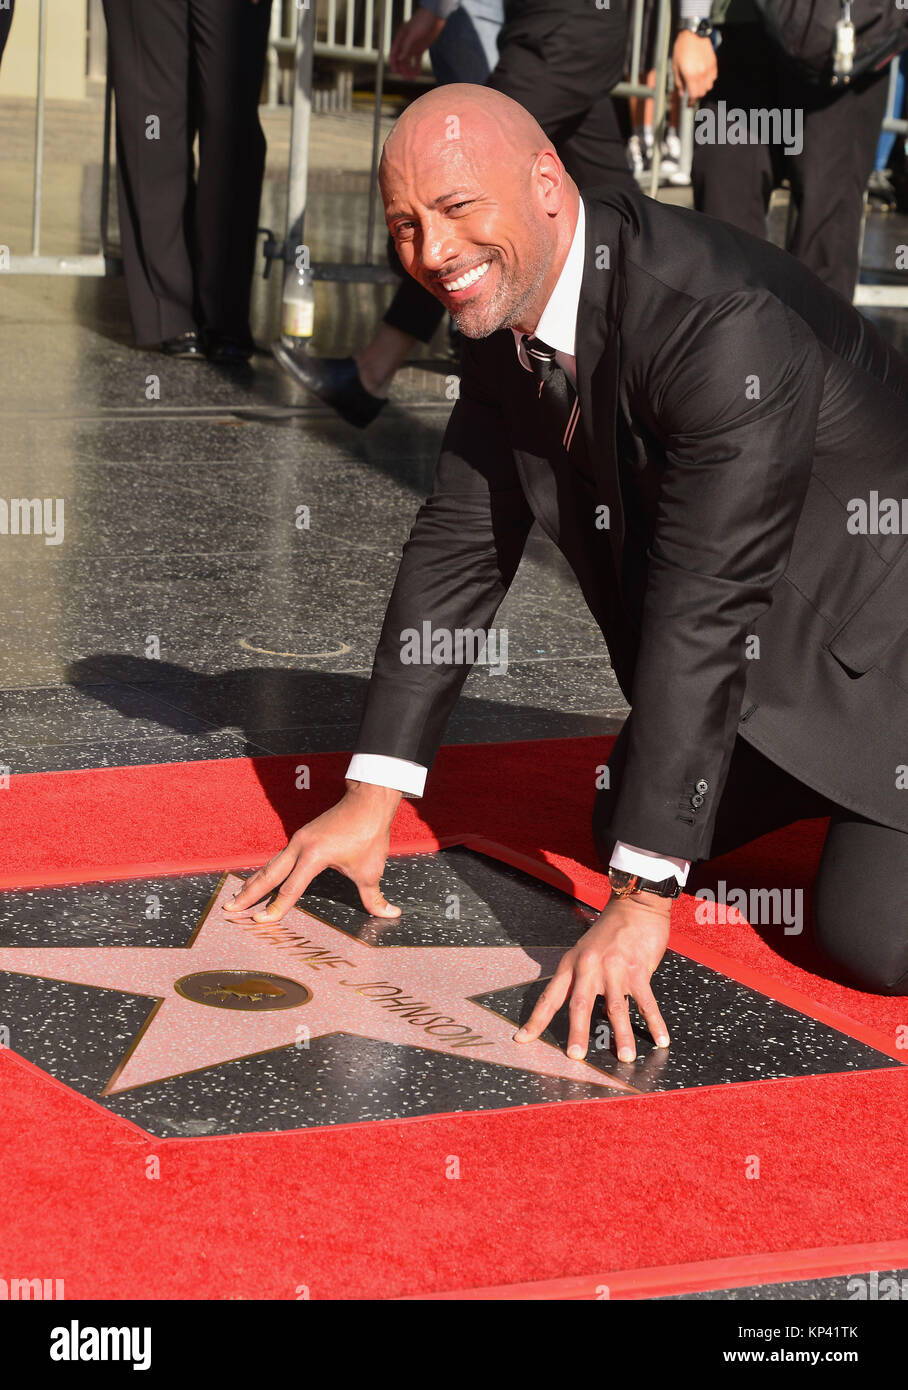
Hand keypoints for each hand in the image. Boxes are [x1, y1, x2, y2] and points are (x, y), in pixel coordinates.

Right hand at [222, 780, 402, 923]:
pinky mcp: (302, 837)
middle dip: (248, 894)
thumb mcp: (371, 870)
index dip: (275, 909)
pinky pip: (280, 859)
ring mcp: (298, 840)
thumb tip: (390, 914)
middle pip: (268, 875)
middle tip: (229, 909)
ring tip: (237, 897)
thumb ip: (375, 897)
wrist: (367, 801)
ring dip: (254, 882)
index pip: (290, 889)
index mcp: (313, 856)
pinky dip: (268, 872)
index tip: (260, 922)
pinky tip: (262, 879)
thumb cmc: (368, 834)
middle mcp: (299, 846)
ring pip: (271, 865)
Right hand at [389, 7, 445, 76]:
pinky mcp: (421, 49)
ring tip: (413, 77)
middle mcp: (405, 44)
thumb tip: (399, 58)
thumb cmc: (422, 22)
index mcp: (400, 38)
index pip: (394, 53)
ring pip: (409, 62)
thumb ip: (405, 46)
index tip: (395, 72)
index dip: (393, 63)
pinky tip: (418, 73)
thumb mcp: (412, 34)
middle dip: (403, 69)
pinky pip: (417, 61)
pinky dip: (417, 67)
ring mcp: (413, 47)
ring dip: (409, 70)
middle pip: (401, 60)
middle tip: (406, 77)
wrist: (435, 17)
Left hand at [515, 892, 671, 1062]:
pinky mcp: (638, 968)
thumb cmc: (610, 931)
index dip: (536, 1020)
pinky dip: (654, 1022)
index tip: (522, 1039)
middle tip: (576, 1056)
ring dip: (622, 1035)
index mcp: (572, 964)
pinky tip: (660, 1039)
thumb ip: (582, 980)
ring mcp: (614, 968)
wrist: (635, 906)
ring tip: (624, 1057)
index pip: (550, 997)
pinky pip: (646, 1001)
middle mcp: (589, 967)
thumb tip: (582, 1013)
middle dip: (577, 1032)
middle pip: (579, 1004)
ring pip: (615, 1007)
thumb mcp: (585, 952)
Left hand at [672, 30, 717, 100]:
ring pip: (709, 86)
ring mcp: (709, 68)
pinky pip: (714, 77)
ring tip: (697, 84)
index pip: (694, 95)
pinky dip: (709, 80)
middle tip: (691, 93)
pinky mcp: (714, 63)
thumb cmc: (681, 48)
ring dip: (703, 88)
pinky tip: (704, 77)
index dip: (691, 102)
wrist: (693, 32)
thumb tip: (681, 94)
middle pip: (702, 92)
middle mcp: (701, 74)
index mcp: (690, 75)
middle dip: (696, 95)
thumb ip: (679, 82)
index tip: (689, 104)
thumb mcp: (675, 66)